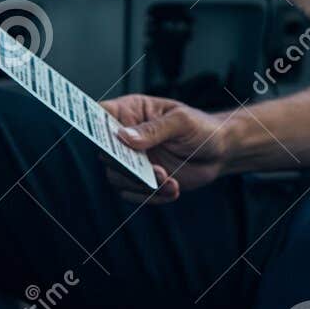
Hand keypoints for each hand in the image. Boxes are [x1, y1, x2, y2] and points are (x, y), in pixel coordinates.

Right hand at [99, 94, 232, 204]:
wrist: (219, 152)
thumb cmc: (200, 127)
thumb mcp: (181, 122)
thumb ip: (153, 129)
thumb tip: (123, 138)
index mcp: (131, 111)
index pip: (100, 114)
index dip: (91, 123)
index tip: (100, 138)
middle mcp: (126, 136)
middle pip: (105, 152)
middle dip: (127, 166)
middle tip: (157, 171)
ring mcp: (133, 159)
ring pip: (117, 177)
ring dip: (142, 185)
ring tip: (170, 182)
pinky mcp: (142, 180)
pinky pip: (134, 194)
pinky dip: (153, 196)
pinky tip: (174, 190)